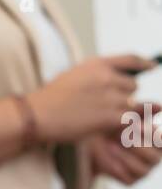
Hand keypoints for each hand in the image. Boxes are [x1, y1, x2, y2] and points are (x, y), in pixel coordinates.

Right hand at [26, 55, 151, 142]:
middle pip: (132, 86)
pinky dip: (126, 126)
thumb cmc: (49, 99)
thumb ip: (95, 76)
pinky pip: (130, 121)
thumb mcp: (73, 76)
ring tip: (106, 120)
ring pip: (133, 104)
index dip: (144, 63)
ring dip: (123, 113)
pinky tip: (116, 129)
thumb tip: (111, 83)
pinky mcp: (110, 117)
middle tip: (107, 108)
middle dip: (124, 97)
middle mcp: (107, 77)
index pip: (130, 59)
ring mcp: (111, 97)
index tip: (152, 67)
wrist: (38, 115)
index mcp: (97, 64)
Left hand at [88, 102, 161, 184]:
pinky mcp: (130, 181)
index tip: (140, 128)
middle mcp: (154, 158)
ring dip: (126, 157)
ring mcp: (143, 171)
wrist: (92, 142)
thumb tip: (160, 106)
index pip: (161, 142)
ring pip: (142, 169)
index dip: (154, 136)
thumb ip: (143, 110)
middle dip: (137, 146)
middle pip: (153, 158)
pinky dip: (117, 167)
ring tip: (111, 145)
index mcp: (158, 142)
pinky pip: (128, 178)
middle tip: (123, 137)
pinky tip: (109, 154)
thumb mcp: (126, 116)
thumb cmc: (113, 126)